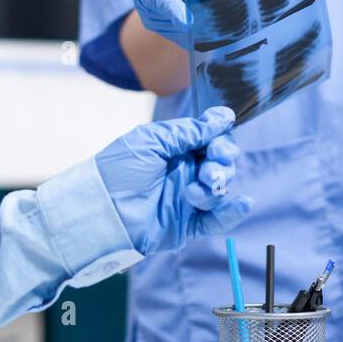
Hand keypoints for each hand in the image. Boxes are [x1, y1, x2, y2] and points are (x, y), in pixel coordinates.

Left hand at [95, 106, 252, 254]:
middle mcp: (186, 172)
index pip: (212, 140)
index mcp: (177, 149)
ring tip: (195, 190)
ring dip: (215, 185)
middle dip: (222, 161)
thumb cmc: (118, 170)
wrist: (100, 210)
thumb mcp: (152, 141)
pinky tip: (242, 202)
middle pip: (221, 163)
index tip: (218, 139)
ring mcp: (187, 198)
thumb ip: (188, 131)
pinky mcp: (188, 224)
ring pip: (220, 189)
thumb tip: (223, 117)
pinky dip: (232, 212)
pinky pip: (217, 220)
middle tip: (211, 163)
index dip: (220, 139)